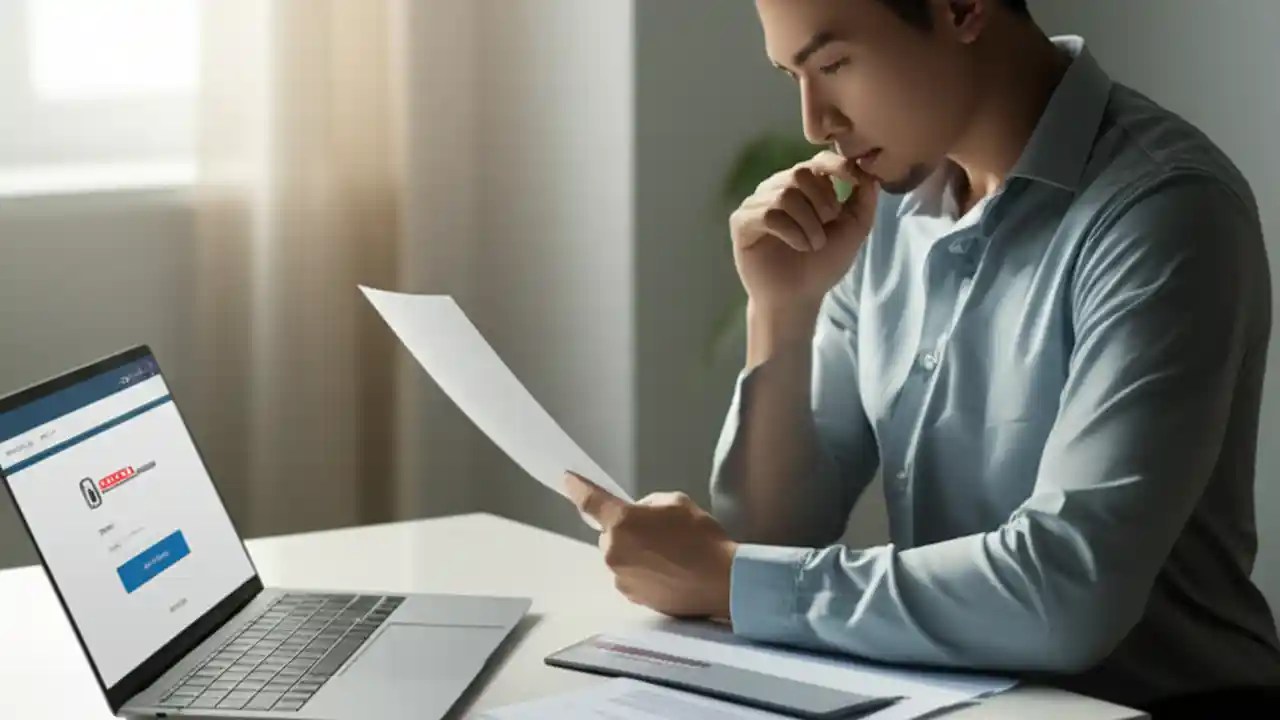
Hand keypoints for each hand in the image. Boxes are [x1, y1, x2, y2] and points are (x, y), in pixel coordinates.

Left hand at [564, 472, 737, 619]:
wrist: (722, 582)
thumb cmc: (702, 537)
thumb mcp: (677, 502)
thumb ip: (648, 505)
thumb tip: (638, 516)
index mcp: (622, 522)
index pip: (589, 501)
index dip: (577, 488)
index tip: (568, 481)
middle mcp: (613, 551)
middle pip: (609, 534)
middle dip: (626, 530)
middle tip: (658, 532)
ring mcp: (620, 578)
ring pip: (619, 556)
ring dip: (634, 552)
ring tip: (668, 556)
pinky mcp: (632, 598)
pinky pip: (629, 576)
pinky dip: (642, 572)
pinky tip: (668, 572)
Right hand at [729, 150, 878, 312]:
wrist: (798, 298)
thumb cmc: (822, 265)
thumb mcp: (853, 230)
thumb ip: (864, 200)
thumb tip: (869, 171)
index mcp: (803, 186)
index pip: (818, 160)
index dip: (837, 165)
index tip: (853, 179)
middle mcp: (777, 189)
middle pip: (800, 174)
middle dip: (822, 202)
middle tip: (828, 227)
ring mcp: (757, 204)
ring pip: (785, 194)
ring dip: (808, 222)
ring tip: (814, 244)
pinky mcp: (742, 222)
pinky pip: (767, 213)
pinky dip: (790, 231)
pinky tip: (798, 246)